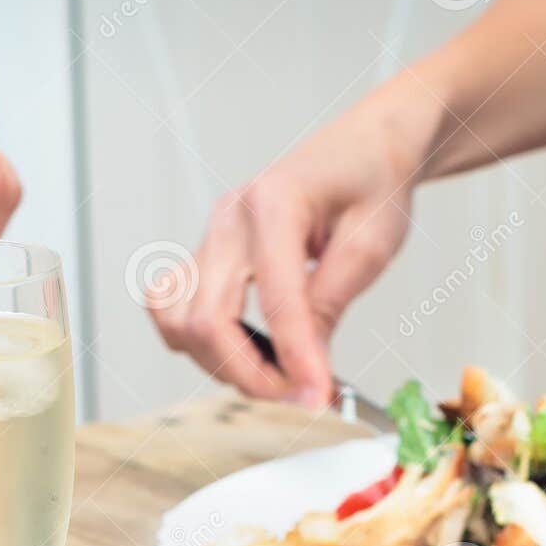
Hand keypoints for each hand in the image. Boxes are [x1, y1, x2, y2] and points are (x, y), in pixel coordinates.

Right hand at [149, 92, 431, 405]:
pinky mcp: (209, 250)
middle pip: (208, 321)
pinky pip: (173, 305)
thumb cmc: (373, 181)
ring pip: (180, 320)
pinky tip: (239, 349)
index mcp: (273, 205)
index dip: (295, 361)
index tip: (318, 398)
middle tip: (300, 394)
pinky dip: (195, 339)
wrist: (365, 146)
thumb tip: (305, 369)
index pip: (274, 303)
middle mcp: (230, 218)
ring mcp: (212, 234)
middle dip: (252, 376)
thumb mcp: (371, 245)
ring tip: (272, 375)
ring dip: (220, 363)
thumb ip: (329, 305)